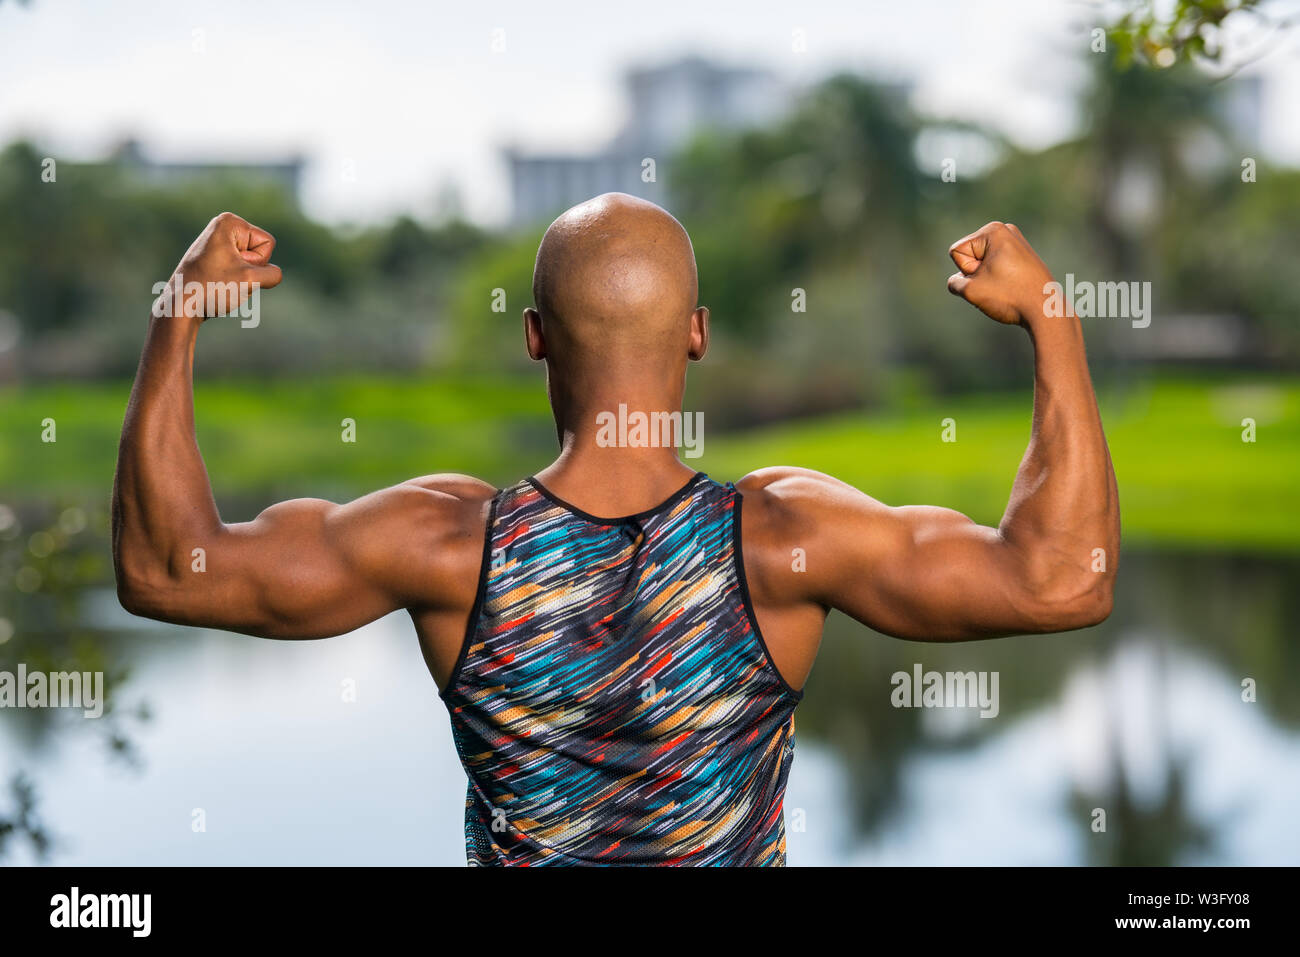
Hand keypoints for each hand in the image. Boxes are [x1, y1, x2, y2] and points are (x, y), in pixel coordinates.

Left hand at [156, 212, 281, 318]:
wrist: (180, 306)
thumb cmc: (212, 288)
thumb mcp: (251, 280)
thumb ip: (273, 274)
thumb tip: (272, 273)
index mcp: (230, 222)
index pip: (267, 244)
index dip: (256, 262)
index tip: (232, 268)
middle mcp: (223, 228)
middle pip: (260, 253)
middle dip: (250, 271)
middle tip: (226, 278)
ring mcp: (219, 244)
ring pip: (252, 266)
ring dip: (243, 280)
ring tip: (221, 283)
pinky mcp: (216, 260)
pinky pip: (241, 272)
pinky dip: (235, 283)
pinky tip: (217, 287)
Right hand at [946, 221, 1052, 325]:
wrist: (1045, 310)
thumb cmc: (1009, 297)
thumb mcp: (969, 291)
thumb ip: (954, 282)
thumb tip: (962, 280)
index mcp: (993, 230)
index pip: (957, 252)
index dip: (966, 270)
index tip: (988, 278)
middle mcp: (1005, 230)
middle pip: (969, 255)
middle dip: (976, 274)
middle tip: (997, 284)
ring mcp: (1015, 242)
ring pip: (981, 264)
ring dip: (985, 279)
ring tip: (1006, 287)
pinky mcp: (1021, 255)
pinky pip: (994, 268)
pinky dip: (997, 280)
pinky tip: (1012, 287)